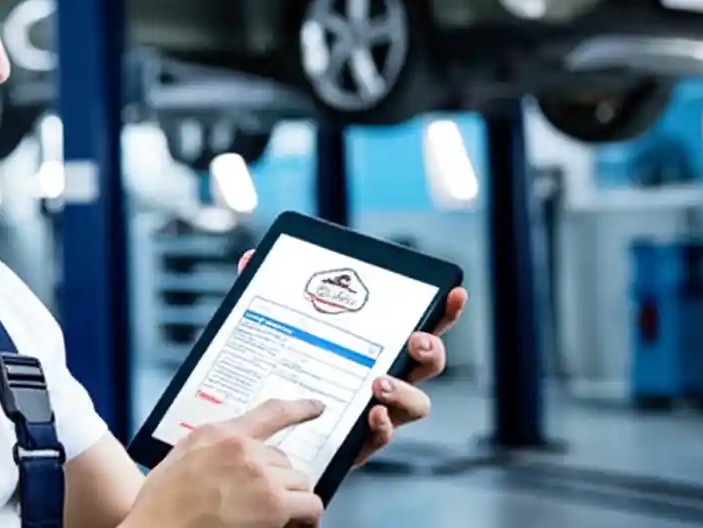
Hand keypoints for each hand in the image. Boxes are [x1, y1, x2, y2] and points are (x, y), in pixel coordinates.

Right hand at [124, 399, 326, 527]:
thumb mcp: (181, 458)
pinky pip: (310, 505)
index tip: (316, 406)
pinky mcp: (272, 502)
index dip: (298, 408)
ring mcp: (259, 473)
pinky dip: (306, 517)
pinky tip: (294, 525)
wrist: (156, 527)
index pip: (268, 413)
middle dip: (278, 482)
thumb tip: (234, 459)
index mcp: (218, 433)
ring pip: (299, 481)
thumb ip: (210, 449)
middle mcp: (241, 447)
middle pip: (283, 459)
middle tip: (264, 503)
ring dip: (291, 499)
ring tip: (276, 517)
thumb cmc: (161, 505)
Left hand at [238, 250, 468, 465]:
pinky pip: (382, 438)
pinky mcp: (357, 442)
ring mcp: (376, 411)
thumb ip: (264, 294)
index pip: (419, 325)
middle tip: (414, 342)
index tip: (454, 292)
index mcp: (375, 346)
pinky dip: (382, 428)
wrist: (258, 433)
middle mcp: (385, 377)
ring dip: (405, 393)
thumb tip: (248, 260)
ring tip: (380, 383)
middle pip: (427, 365)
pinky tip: (371, 416)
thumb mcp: (270, 327)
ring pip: (416, 405)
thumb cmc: (277, 370)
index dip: (443, 311)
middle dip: (430, 351)